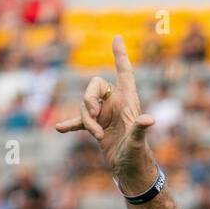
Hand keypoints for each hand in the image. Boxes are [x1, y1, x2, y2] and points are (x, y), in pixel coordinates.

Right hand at [55, 35, 156, 187]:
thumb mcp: (138, 142)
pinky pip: (78, 121)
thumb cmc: (137, 155)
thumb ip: (141, 129)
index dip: (120, 55)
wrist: (129, 170)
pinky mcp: (96, 127)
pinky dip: (71, 124)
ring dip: (87, 120)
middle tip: (95, 116)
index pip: (124, 72)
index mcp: (128, 101)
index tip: (117, 37)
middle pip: (95, 86)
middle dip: (89, 99)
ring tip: (98, 136)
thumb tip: (149, 120)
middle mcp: (116, 104)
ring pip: (85, 105)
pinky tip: (60, 129)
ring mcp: (104, 115)